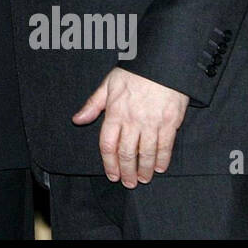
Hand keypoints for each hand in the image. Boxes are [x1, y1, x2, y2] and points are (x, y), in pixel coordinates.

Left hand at [72, 67, 188, 186]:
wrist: (162, 64)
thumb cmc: (134, 72)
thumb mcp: (108, 84)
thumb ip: (93, 105)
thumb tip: (77, 119)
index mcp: (115, 112)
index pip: (108, 144)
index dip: (109, 163)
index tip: (112, 174)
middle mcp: (132, 120)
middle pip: (127, 153)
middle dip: (126, 172)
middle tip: (128, 183)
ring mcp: (152, 123)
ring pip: (146, 154)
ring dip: (144, 170)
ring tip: (142, 179)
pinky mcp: (169, 123)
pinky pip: (165, 147)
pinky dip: (162, 160)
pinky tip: (159, 168)